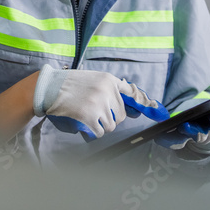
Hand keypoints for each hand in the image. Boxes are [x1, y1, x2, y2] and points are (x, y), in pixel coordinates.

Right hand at [33, 65, 168, 138]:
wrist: (50, 88)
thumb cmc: (70, 84)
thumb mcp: (93, 79)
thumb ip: (109, 88)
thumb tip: (126, 104)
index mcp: (109, 80)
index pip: (131, 94)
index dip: (146, 105)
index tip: (160, 112)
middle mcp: (107, 91)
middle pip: (120, 114)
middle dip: (111, 118)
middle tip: (98, 114)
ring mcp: (99, 104)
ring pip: (111, 124)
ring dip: (102, 125)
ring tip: (89, 117)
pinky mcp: (90, 116)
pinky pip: (100, 131)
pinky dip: (94, 131)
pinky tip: (86, 124)